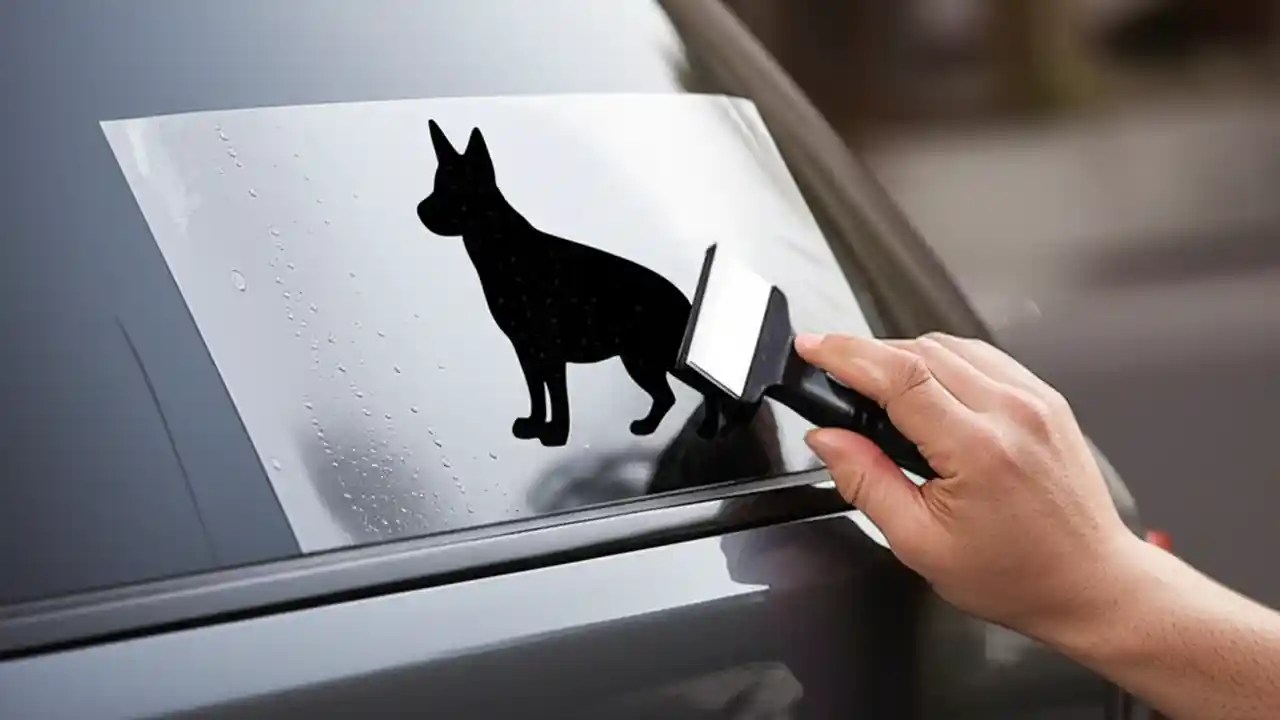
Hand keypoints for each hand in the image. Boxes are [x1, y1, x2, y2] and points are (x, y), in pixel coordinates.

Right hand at [795, 332, 1136, 636]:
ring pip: (950, 345)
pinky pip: (981, 356)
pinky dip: (942, 361)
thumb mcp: (919, 543)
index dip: (846, 353)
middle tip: (835, 376)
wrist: (1091, 583)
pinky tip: (926, 390)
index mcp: (979, 449)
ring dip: (903, 355)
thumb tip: (826, 439)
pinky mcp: (1044, 397)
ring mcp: (1034, 399)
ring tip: (877, 389)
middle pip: (920, 349)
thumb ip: (865, 482)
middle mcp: (1012, 412)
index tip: (812, 347)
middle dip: (866, 354)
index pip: (899, 375)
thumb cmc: (1016, 575)